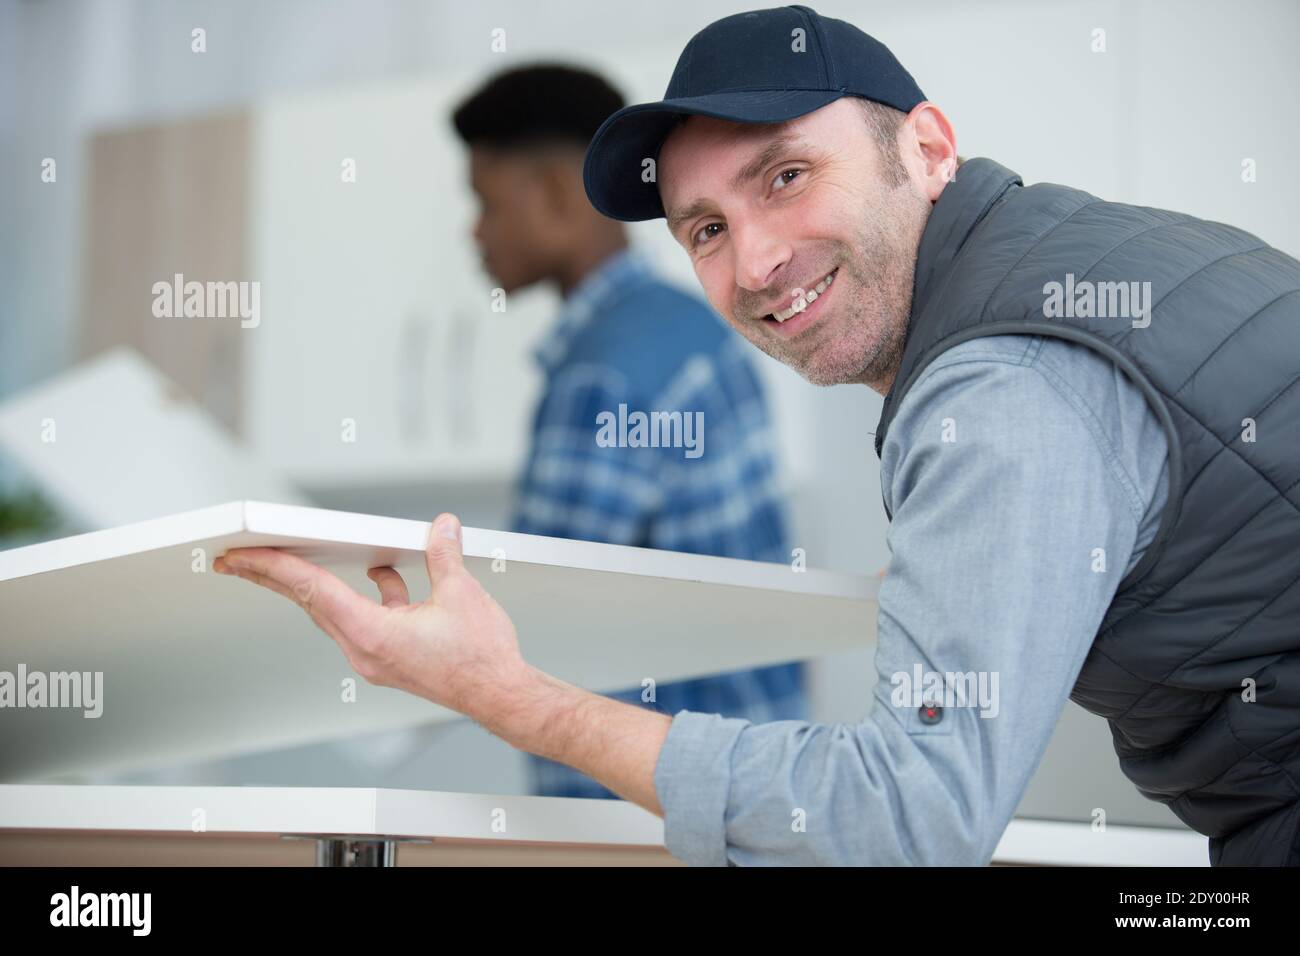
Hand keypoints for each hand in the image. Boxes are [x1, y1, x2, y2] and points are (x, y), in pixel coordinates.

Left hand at [212, 512, 527, 717]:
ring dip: (313, 585)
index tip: (243, 556)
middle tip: (237, 558)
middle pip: (309, 604)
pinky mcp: (391, 656)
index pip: (312, 591)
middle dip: (272, 578)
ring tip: (291, 559)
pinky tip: (382, 573)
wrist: (501, 695)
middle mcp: (365, 649)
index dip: (275, 567)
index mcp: (372, 634)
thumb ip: (443, 555)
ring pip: (332, 612)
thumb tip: (441, 527)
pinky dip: (365, 593)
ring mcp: (376, 656)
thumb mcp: (462, 593)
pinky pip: (365, 617)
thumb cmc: (480, 658)